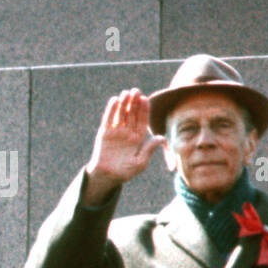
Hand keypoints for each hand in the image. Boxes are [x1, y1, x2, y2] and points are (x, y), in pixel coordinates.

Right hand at [84, 90, 166, 205]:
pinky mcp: (105, 133)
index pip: (142, 120)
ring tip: (126, 93)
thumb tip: (162, 138)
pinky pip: (108, 119)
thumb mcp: (140, 162)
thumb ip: (149, 149)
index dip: (144, 110)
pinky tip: (114, 100)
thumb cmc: (125, 172)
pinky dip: (111, 110)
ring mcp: (116, 132)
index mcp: (138, 138)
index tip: (145, 99)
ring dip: (123, 103)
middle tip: (136, 90)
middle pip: (131, 114)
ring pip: (120, 114)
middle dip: (134, 103)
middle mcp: (127, 132)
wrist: (107, 177)